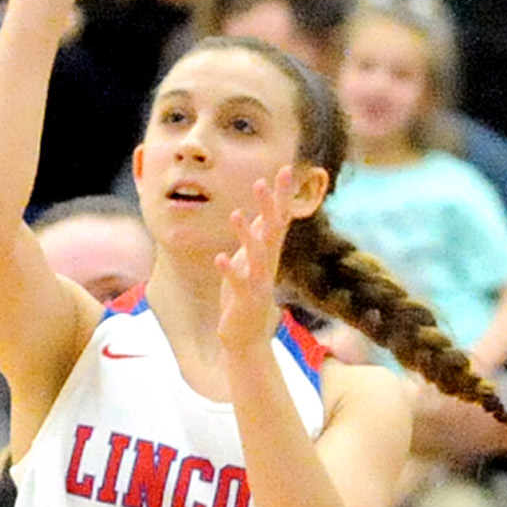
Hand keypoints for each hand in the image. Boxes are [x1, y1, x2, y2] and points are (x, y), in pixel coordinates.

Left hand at [215, 168, 296, 357]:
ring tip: (235, 214)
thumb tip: (267, 212)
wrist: (248, 338)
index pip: (279, 218)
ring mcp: (258, 282)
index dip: (282, 194)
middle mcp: (268, 264)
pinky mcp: (245, 300)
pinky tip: (220, 257)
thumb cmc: (247, 295)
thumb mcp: (254, 261)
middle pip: (273, 230)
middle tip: (263, 181)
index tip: (286, 168)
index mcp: (269, 253)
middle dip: (269, 205)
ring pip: (255, 255)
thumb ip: (260, 236)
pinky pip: (238, 283)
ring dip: (246, 234)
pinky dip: (230, 270)